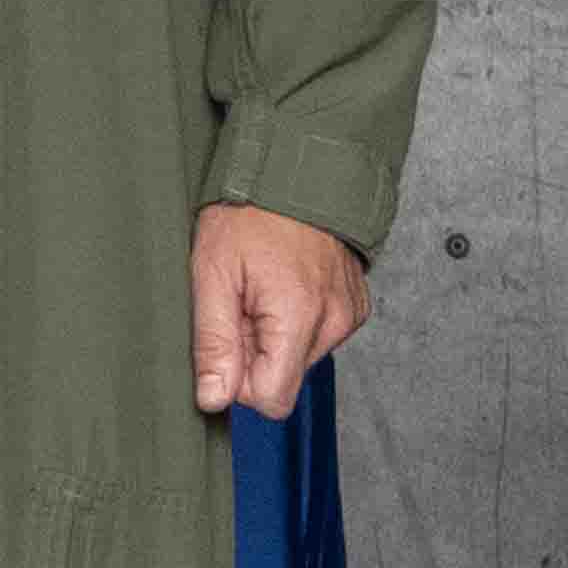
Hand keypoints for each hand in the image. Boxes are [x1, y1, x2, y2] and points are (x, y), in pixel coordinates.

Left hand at [192, 205, 369, 418]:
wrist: (295, 168)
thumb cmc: (250, 213)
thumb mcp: (212, 273)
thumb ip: (214, 342)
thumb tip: (214, 398)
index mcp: (299, 316)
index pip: (272, 399)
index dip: (239, 381)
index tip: (228, 339)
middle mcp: (334, 320)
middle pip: (285, 377)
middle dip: (255, 350)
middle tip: (241, 301)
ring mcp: (349, 313)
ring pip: (300, 356)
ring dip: (275, 334)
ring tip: (262, 287)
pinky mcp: (355, 305)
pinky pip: (319, 334)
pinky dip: (297, 319)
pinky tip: (284, 284)